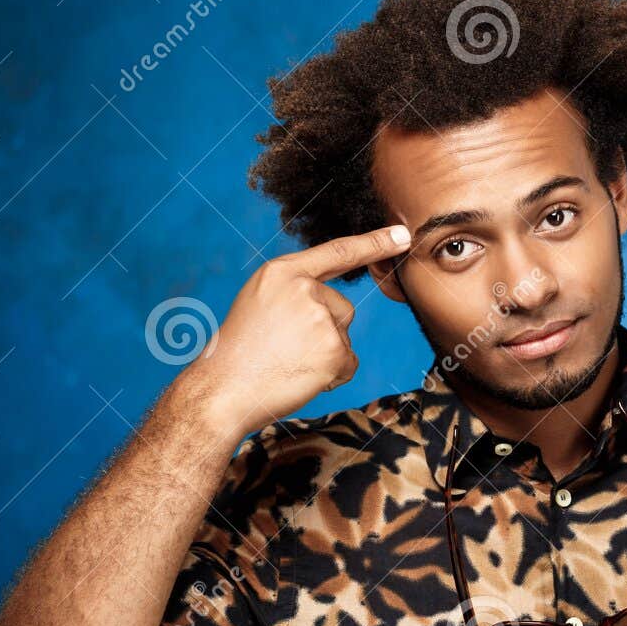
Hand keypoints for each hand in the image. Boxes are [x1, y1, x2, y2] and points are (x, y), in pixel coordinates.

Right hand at [177, 224, 409, 439]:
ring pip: (344, 336)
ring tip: (288, 362)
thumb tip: (331, 302)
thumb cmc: (240, 352)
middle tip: (285, 350)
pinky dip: (331, 375)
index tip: (402, 235)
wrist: (224, 390)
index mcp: (282, 271)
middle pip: (341, 308)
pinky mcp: (333, 347)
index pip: (338, 252)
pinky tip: (301, 376)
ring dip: (326, 354)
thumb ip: (295, 292)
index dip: (374, 243)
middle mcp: (304, 288)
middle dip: (325, 331)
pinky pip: (349, 362)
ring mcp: (320, 317)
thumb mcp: (261, 303)